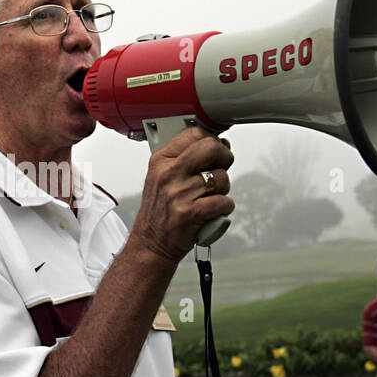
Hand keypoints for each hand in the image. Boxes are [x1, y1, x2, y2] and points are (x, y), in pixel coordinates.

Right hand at [128, 127, 234, 263]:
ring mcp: (178, 193)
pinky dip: (225, 207)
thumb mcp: (163, 177)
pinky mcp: (189, 213)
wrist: (151, 243)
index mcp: (161, 160)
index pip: (195, 134)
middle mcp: (168, 174)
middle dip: (224, 157)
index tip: (215, 151)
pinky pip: (223, 201)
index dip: (212, 140)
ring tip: (210, 197)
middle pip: (211, 147)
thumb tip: (221, 144)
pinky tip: (214, 210)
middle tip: (221, 168)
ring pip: (221, 178)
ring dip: (223, 189)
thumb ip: (187, 159)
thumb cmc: (161, 210)